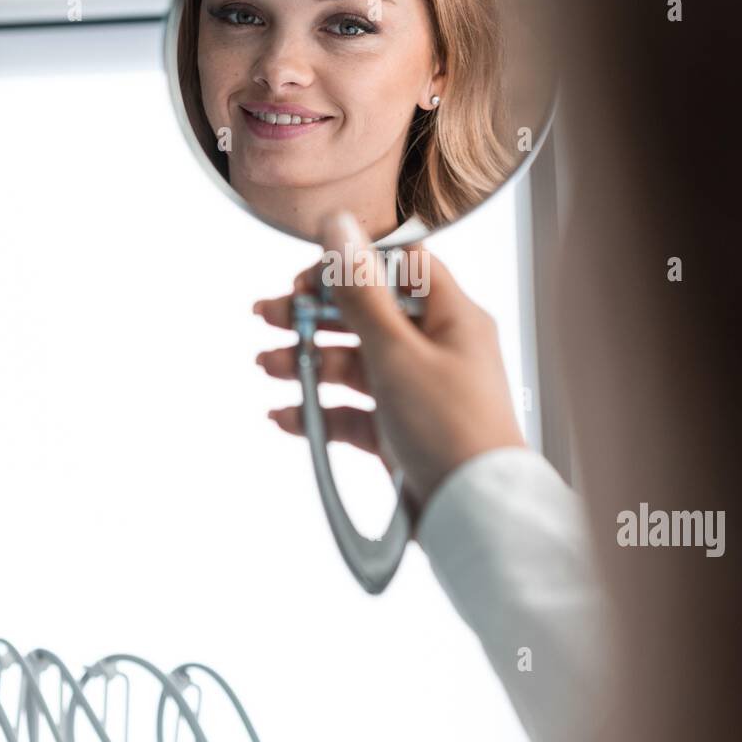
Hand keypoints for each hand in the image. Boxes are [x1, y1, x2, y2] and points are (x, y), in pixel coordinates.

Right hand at [253, 212, 524, 518]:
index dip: (349, 266)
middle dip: (315, 316)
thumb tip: (339, 225)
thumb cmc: (450, 428)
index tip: (305, 277)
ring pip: (355, 365)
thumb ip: (360, 291)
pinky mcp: (402, 435)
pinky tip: (285, 414)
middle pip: (367, 316)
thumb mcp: (396, 351)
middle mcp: (438, 350)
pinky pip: (354, 413)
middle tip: (267, 316)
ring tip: (268, 367)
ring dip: (309, 363)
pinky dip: (320, 411)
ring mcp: (419, 394)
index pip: (398, 269)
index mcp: (451, 318)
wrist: (474, 516)